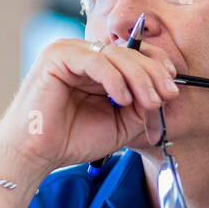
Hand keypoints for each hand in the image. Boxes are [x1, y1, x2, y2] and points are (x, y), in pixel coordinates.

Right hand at [0, 37, 180, 184]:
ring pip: (116, 55)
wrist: (35, 155)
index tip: (173, 85)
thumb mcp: (120, 124)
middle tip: (167, 95)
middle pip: (129, 52)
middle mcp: (84, 54)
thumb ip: (141, 108)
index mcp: (98, 66)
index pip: (134, 53)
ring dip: (139, 78)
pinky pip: (95, 61)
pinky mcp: (56, 57)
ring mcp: (69, 52)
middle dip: (153, 74)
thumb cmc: (72, 140)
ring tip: (149, 102)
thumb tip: (166, 95)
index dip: (157, 64)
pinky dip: (114, 79)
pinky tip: (122, 99)